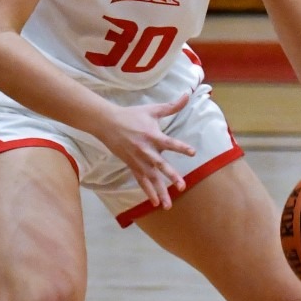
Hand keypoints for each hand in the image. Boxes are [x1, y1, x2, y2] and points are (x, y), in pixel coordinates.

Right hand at [94, 93, 196, 209]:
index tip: (192, 153)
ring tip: (168, 206)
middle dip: (171, 176)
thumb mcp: (152, 109)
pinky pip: (141, 181)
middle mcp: (146, 150)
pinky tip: (155, 203)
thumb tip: (188, 95)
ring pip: (151, 179)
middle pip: (160, 166)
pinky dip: (148, 192)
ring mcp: (138, 160)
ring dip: (159, 192)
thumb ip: (172, 106)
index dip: (181, 147)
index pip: (169, 143)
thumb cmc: (132, 115)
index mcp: (153, 135)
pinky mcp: (132, 166)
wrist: (108, 123)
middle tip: (181, 187)